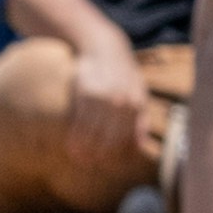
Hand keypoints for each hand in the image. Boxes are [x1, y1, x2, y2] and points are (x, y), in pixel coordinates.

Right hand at [61, 43, 161, 207]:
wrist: (104, 47)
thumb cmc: (122, 74)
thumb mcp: (139, 91)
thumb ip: (140, 118)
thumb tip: (141, 145)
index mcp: (137, 104)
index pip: (127, 140)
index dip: (116, 156)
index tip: (106, 165)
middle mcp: (122, 103)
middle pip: (109, 141)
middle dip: (98, 157)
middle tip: (88, 165)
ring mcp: (104, 98)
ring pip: (93, 135)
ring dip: (84, 151)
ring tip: (78, 159)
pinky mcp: (86, 94)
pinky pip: (79, 122)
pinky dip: (75, 138)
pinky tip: (71, 147)